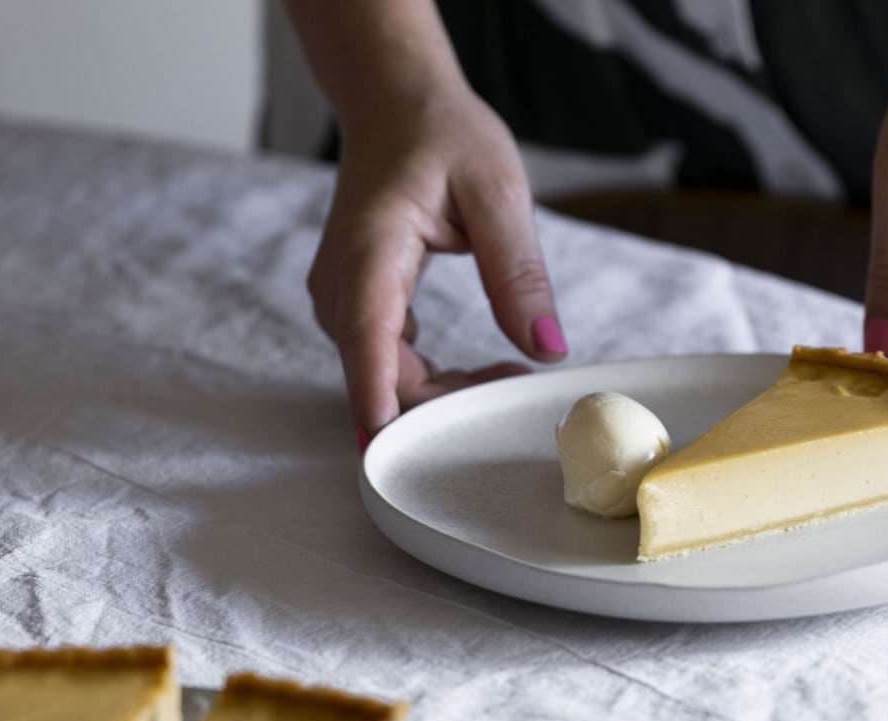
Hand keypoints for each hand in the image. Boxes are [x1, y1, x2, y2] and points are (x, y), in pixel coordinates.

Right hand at [309, 83, 564, 445]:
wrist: (395, 103)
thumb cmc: (442, 134)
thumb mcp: (498, 192)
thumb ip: (518, 273)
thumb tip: (546, 347)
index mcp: (371, 248)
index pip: (368, 338)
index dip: (378, 397)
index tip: (390, 450)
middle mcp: (342, 281)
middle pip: (379, 373)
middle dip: (445, 402)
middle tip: (514, 387)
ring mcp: (342, 297)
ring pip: (382, 375)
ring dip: (442, 392)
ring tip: (504, 373)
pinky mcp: (357, 305)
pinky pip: (386, 361)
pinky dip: (431, 376)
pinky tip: (478, 367)